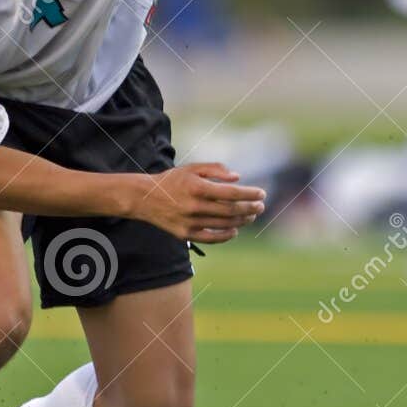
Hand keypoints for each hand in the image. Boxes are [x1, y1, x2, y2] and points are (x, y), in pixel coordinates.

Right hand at [128, 162, 264, 242]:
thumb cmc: (172, 180)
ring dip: (242, 221)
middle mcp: (194, 206)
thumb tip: (237, 177)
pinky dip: (226, 235)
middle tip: (260, 206)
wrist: (145, 198)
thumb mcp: (192, 168)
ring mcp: (190, 222)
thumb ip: (215, 169)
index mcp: (197, 187)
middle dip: (250, 208)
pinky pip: (212, 238)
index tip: (262, 193)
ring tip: (251, 215)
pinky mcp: (185, 234)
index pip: (231, 192)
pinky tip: (235, 230)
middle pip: (231, 210)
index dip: (249, 194)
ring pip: (224, 225)